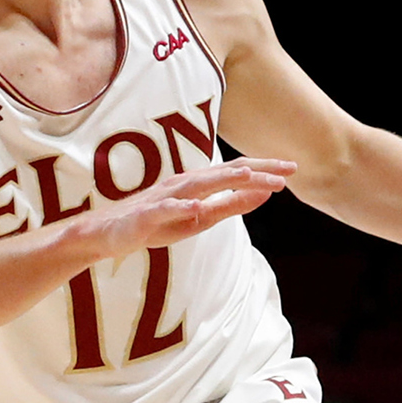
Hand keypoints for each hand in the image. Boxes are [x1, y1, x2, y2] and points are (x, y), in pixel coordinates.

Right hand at [80, 157, 293, 258]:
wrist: (109, 233)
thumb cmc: (157, 223)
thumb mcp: (201, 218)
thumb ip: (231, 206)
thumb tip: (264, 194)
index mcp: (198, 184)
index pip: (236, 173)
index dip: (265, 170)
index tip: (293, 169)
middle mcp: (183, 184)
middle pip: (223, 173)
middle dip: (256, 170)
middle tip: (287, 170)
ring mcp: (164, 197)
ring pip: (197, 185)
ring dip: (222, 179)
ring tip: (248, 175)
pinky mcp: (146, 215)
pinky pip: (164, 210)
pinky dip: (180, 207)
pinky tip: (196, 206)